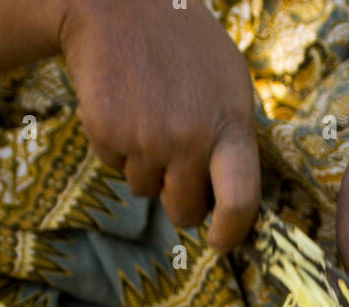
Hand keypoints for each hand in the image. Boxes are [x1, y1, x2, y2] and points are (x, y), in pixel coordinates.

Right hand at [55, 0, 260, 246]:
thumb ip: (231, 139)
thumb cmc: (182, 45)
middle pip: (185, 211)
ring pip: (145, 191)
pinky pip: (113, 167)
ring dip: (144, 166)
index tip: (219, 242)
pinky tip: (122, 105)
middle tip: (173, 168)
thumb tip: (231, 200)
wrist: (118, 2)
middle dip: (178, 201)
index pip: (240, 201)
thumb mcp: (228, 83)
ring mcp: (148, 139)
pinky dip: (115, 145)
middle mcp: (191, 138)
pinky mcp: (108, 134)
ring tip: (146, 113)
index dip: (231, 233)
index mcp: (229, 125)